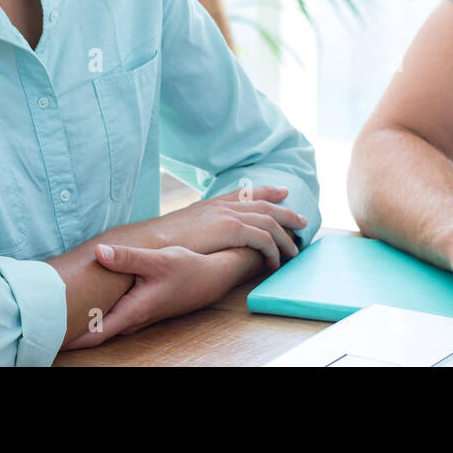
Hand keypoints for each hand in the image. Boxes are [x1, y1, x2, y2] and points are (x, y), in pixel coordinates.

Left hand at [61, 244, 254, 349]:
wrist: (211, 276)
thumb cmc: (187, 269)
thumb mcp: (158, 260)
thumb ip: (128, 258)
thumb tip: (100, 252)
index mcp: (133, 311)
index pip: (94, 332)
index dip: (70, 337)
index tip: (46, 336)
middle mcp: (132, 318)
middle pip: (94, 331)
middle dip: (68, 329)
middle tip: (39, 322)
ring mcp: (135, 314)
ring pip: (101, 322)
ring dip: (80, 320)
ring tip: (54, 312)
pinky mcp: (138, 307)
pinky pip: (110, 314)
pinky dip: (94, 312)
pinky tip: (81, 302)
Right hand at [147, 185, 306, 270]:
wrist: (151, 242)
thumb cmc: (160, 243)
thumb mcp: (181, 230)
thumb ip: (197, 231)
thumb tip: (202, 241)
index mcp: (212, 204)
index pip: (245, 194)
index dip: (266, 191)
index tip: (282, 191)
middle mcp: (222, 206)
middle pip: (263, 204)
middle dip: (285, 211)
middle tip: (302, 220)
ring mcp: (228, 215)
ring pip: (268, 221)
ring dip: (285, 236)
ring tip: (296, 249)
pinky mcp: (232, 228)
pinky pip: (262, 238)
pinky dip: (273, 249)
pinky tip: (276, 261)